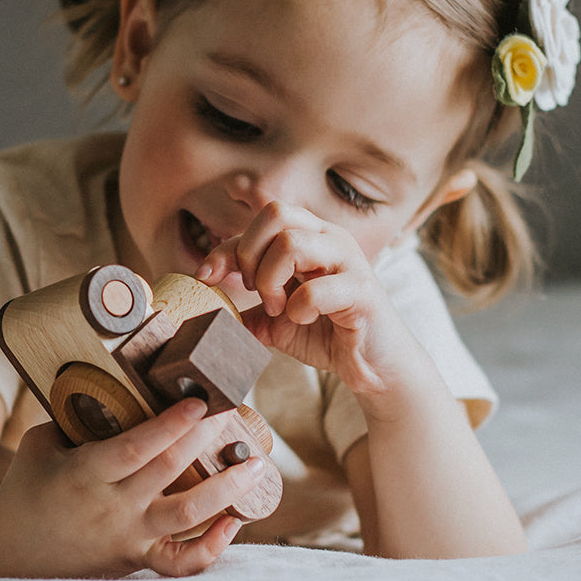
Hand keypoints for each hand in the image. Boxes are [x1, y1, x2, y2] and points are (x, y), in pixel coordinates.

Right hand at [0, 398, 265, 577]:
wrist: (3, 556)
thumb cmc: (24, 491)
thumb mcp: (41, 443)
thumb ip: (75, 417)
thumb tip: (113, 383)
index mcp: (85, 472)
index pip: (136, 446)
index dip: (171, 423)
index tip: (198, 399)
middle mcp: (112, 506)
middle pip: (169, 469)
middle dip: (205, 436)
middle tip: (231, 407)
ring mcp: (127, 537)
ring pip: (187, 515)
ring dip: (227, 489)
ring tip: (256, 465)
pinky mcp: (135, 560)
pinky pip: (179, 563)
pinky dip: (211, 548)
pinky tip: (234, 525)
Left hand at [197, 201, 413, 397]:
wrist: (374, 366)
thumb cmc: (328, 334)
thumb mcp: (276, 322)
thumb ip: (247, 310)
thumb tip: (208, 310)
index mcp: (310, 237)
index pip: (259, 221)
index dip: (225, 248)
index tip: (206, 277)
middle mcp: (330, 239)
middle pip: (276, 213)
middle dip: (250, 254)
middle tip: (255, 291)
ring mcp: (349, 260)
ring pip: (292, 243)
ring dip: (271, 280)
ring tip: (278, 308)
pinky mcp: (363, 291)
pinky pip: (318, 288)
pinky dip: (299, 308)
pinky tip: (304, 319)